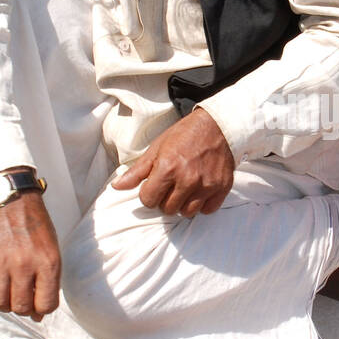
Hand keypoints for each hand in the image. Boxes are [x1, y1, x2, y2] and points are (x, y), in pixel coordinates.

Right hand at [0, 191, 61, 320]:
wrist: (15, 204)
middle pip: (20, 307)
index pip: (46, 305)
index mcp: (47, 263)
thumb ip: (49, 284)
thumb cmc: (38, 231)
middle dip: (23, 309)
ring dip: (4, 303)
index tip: (40, 304)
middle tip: (23, 299)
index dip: (43, 309)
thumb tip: (38, 315)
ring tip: (8, 293)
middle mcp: (24, 264)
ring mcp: (1, 262)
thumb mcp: (53, 254)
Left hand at [112, 108, 234, 217]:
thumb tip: (117, 187)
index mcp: (168, 168)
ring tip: (184, 189)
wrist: (218, 126)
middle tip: (171, 185)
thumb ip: (137, 171)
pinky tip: (199, 191)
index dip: (149, 193)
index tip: (155, 185)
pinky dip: (202, 204)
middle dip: (165, 199)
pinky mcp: (221, 188)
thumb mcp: (156, 148)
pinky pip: (207, 210)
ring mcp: (206, 185)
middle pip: (167, 209)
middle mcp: (187, 179)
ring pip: (187, 212)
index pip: (148, 200)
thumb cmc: (184, 135)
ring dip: (183, 204)